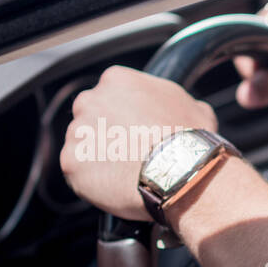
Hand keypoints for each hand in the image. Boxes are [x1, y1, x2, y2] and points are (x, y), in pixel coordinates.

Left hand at [60, 65, 217, 221]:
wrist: (182, 174)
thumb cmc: (191, 142)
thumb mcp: (197, 110)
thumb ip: (177, 104)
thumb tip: (188, 110)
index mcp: (117, 80)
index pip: (112, 94)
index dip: (125, 116)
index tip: (137, 131)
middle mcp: (90, 100)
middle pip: (90, 116)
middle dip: (106, 133)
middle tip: (130, 153)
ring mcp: (77, 131)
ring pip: (83, 145)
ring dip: (99, 157)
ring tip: (127, 174)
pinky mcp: (70, 162)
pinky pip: (78, 172)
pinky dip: (93, 181)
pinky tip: (117, 186)